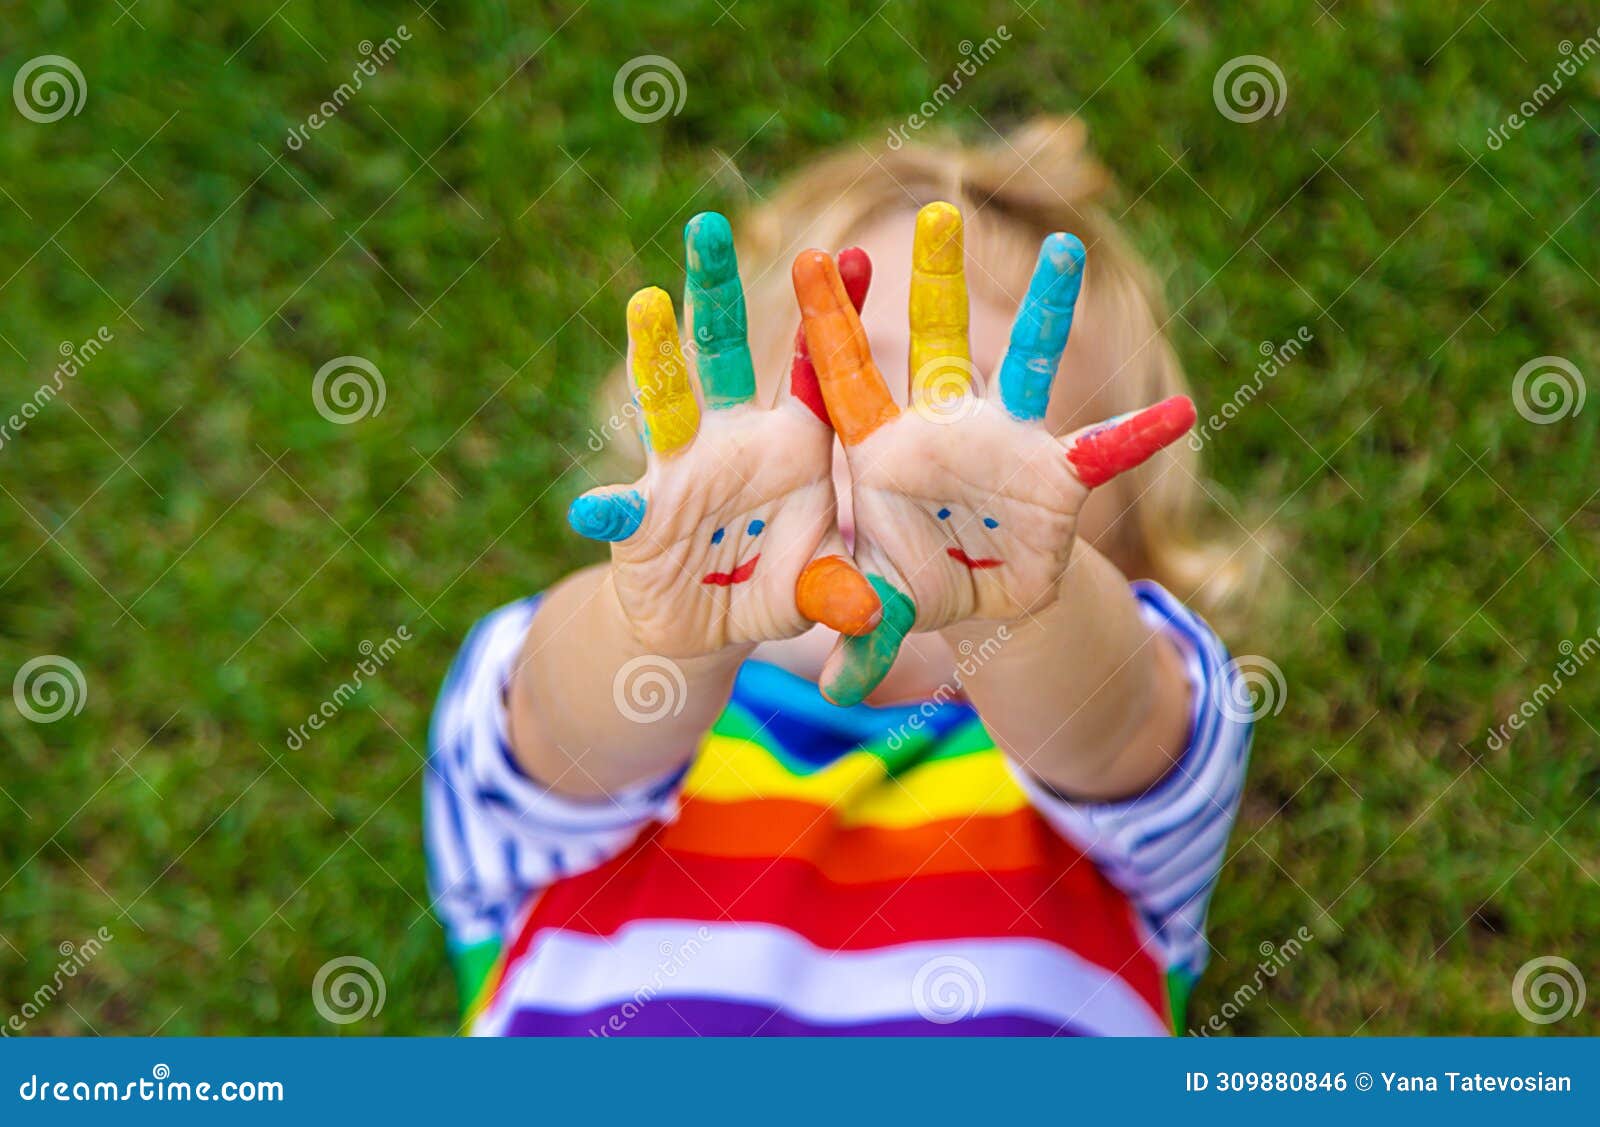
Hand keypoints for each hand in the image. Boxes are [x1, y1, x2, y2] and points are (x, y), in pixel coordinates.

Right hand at [568, 213, 879, 658]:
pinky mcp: (640, 518)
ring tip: (643, 306)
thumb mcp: (824, 589)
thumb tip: (867, 614)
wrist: (706, 626)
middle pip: (722, 353)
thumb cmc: (779, 585)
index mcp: (797, 443)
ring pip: (664, 402)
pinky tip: (593, 510)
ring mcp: (680, 471)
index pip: (816, 370)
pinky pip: (620, 511)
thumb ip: (845, 592)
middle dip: (716, 290)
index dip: (831, 316)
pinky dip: (606, 510)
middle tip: (707, 227)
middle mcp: (735, 440)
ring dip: (653, 355)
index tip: (850, 255)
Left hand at [792, 202, 1194, 702]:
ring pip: (1026, 365)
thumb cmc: (902, 582)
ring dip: (1047, 311)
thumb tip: (830, 684)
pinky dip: (1139, 439)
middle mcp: (944, 430)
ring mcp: (1004, 444)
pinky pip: (1103, 454)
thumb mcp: (870, 601)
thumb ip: (848, 621)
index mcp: (881, 450)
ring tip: (1066, 250)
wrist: (968, 597)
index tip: (807, 261)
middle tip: (939, 211)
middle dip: (938, 281)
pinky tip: (1185, 414)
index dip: (829, 325)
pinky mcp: (1055, 478)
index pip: (847, 378)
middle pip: (935, 343)